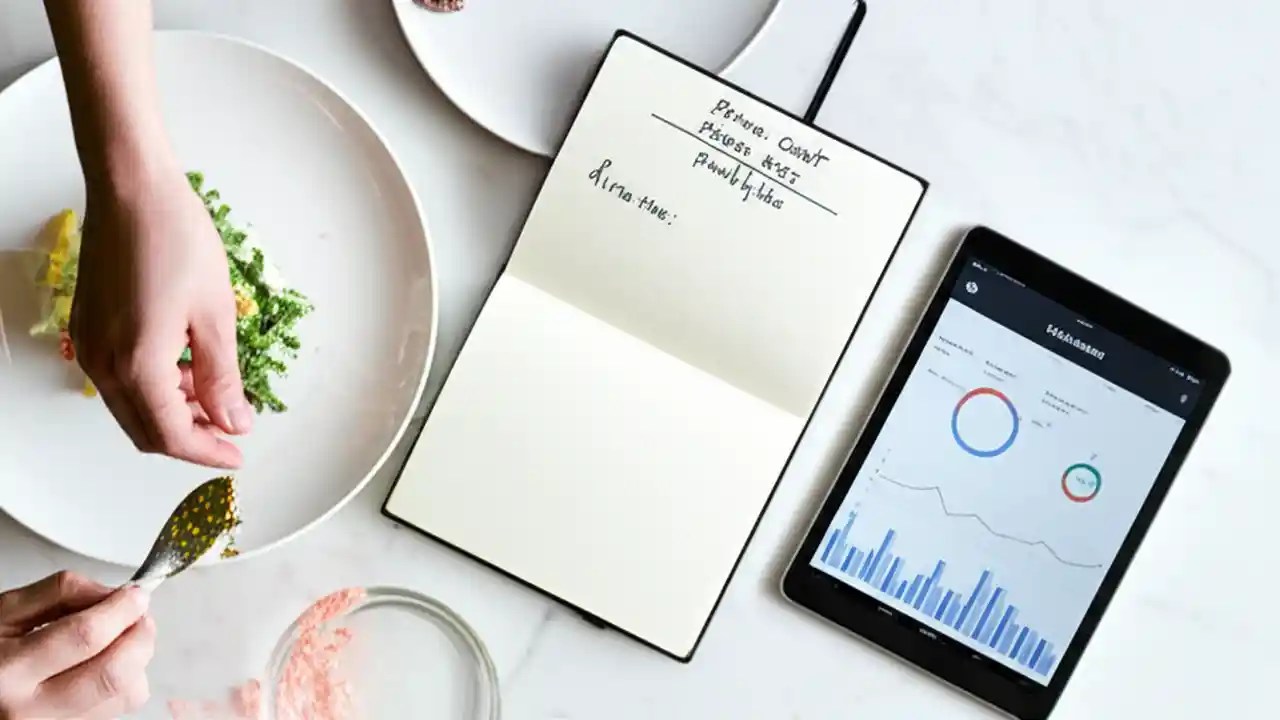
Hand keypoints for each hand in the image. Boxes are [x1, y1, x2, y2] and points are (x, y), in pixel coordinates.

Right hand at [0, 573, 153, 719]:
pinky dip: (127, 681)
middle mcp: (31, 710)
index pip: (84, 637)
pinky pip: (118, 707)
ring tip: (124, 639)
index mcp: (9, 670)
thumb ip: (60, 593)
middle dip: (139, 637)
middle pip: (114, 674)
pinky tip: (107, 664)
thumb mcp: (7, 613)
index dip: (120, 610)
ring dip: (138, 661)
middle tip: (140, 617)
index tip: (136, 594)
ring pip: (126, 695)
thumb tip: (113, 594)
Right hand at [71, 160, 250, 468]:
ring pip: (130, 406)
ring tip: (216, 395)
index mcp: (137, 365)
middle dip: (190, 438)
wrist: (132, 189)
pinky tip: (186, 368)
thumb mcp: (215, 316)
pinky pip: (119, 378)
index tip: (238, 454)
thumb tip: (235, 423)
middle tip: (230, 433)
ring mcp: (90, 344)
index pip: (171, 435)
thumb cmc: (178, 241)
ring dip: (172, 412)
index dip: (207, 452)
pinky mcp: (89, 326)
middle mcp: (103, 363)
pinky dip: (153, 387)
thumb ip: (223, 378)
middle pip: (145, 429)